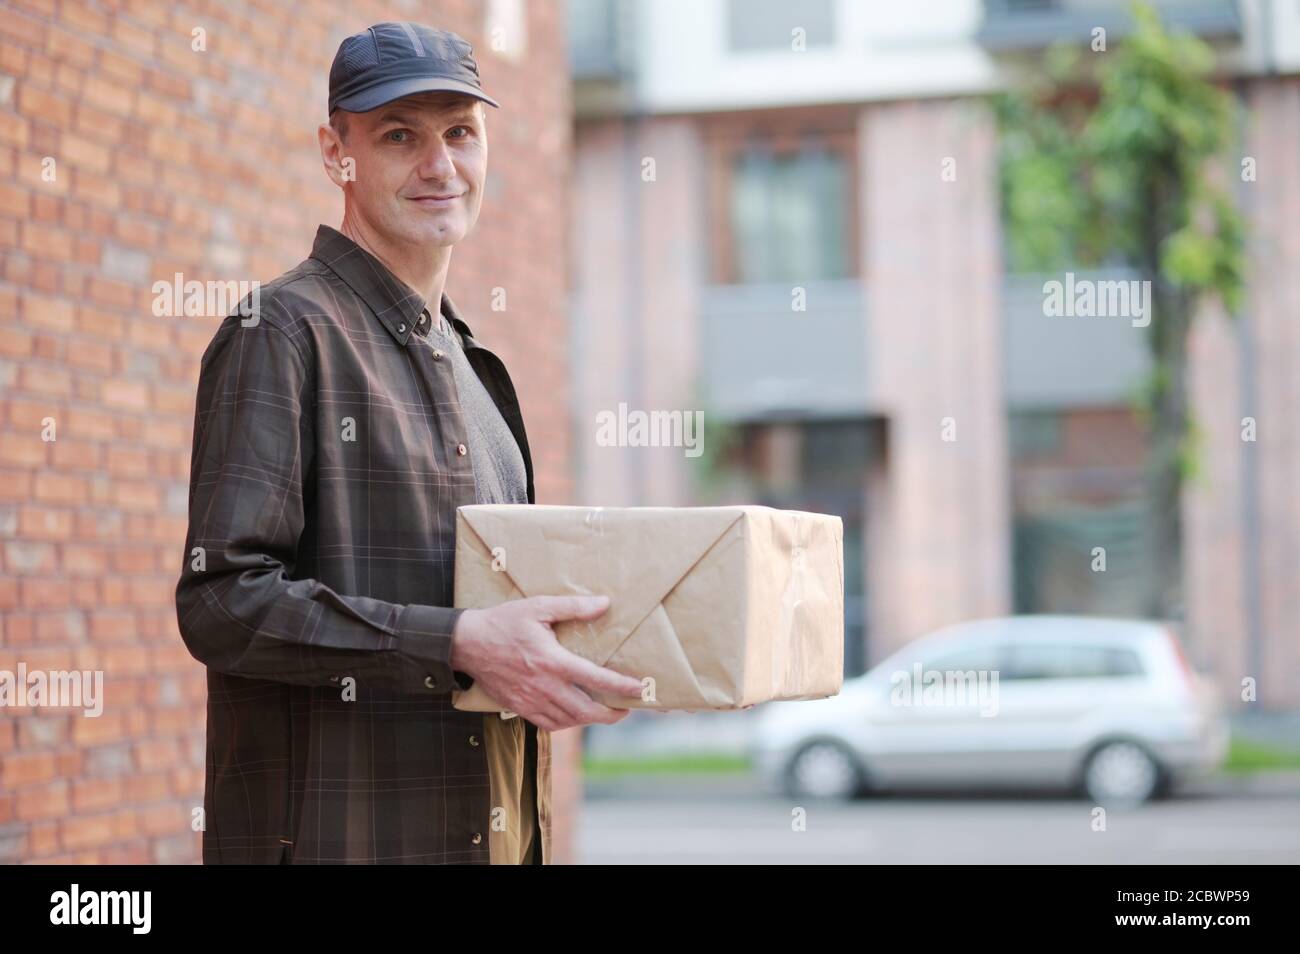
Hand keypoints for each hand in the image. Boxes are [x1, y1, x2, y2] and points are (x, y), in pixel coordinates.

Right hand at [449, 594, 643, 731]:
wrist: (467, 643)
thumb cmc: (504, 622)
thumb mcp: (539, 607)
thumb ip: (573, 607)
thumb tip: (604, 604)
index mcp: (551, 661)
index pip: (594, 678)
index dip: (620, 686)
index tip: (639, 689)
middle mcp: (543, 686)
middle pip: (585, 710)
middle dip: (610, 714)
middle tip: (626, 708)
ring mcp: (530, 701)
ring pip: (568, 721)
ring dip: (589, 719)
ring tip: (604, 711)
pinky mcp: (519, 708)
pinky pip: (548, 725)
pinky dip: (567, 723)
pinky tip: (575, 715)